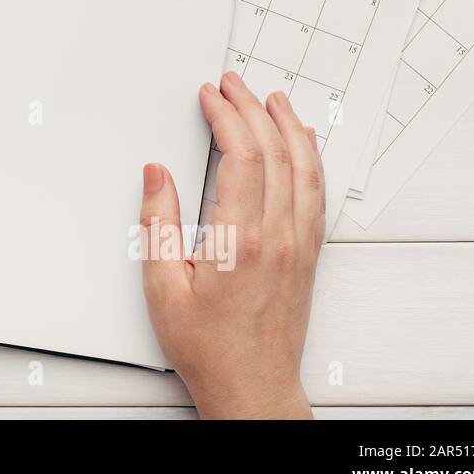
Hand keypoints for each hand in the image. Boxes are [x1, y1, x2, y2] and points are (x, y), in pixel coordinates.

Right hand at [140, 71, 323, 418]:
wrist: (252, 388)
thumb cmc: (208, 348)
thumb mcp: (163, 288)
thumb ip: (158, 225)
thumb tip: (157, 175)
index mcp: (242, 241)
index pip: (242, 157)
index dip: (226, 118)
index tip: (210, 97)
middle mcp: (280, 237)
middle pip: (275, 153)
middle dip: (252, 109)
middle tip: (232, 84)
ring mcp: (300, 245)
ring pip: (305, 168)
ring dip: (288, 126)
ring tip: (272, 99)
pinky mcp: (308, 255)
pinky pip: (317, 193)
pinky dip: (311, 159)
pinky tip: (303, 145)